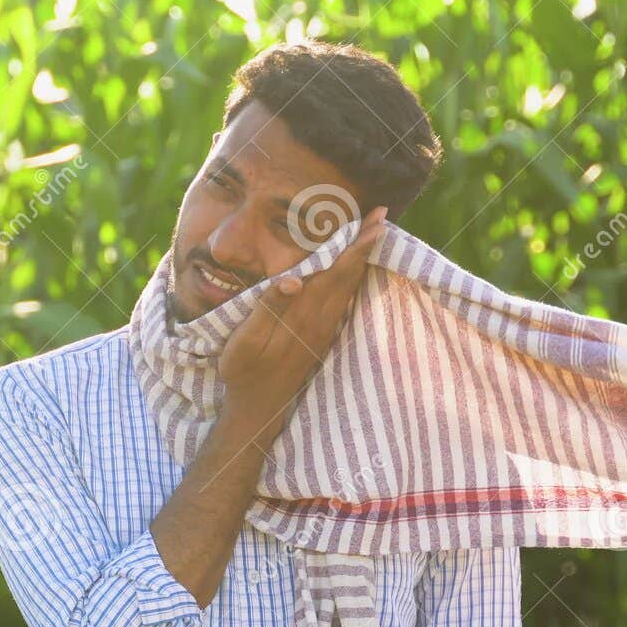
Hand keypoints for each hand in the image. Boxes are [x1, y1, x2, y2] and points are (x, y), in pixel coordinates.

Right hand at [217, 205, 387, 443]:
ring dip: (361, 258)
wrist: (257, 412)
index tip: (374, 220)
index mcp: (304, 317)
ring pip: (349, 287)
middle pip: (349, 275)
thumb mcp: (246, 341)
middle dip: (366, 244)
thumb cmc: (243, 373)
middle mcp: (321, 322)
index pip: (335, 272)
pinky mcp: (321, 338)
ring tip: (373, 234)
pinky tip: (352, 270)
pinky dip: (352, 277)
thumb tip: (292, 278)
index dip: (355, 244)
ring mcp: (323, 331)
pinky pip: (342, 300)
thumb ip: (268, 308)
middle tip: (382, 214)